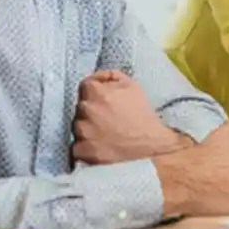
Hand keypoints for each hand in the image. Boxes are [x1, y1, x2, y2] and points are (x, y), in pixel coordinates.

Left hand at [72, 70, 188, 163]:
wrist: (152, 146)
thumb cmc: (143, 115)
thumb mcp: (133, 87)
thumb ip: (113, 76)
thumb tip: (100, 77)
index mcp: (97, 93)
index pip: (85, 85)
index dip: (95, 90)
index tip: (103, 98)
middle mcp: (85, 110)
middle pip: (81, 106)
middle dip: (92, 110)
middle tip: (107, 117)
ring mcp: (81, 132)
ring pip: (78, 126)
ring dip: (88, 128)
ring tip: (105, 133)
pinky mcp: (81, 151)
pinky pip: (77, 146)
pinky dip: (86, 146)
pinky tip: (100, 146)